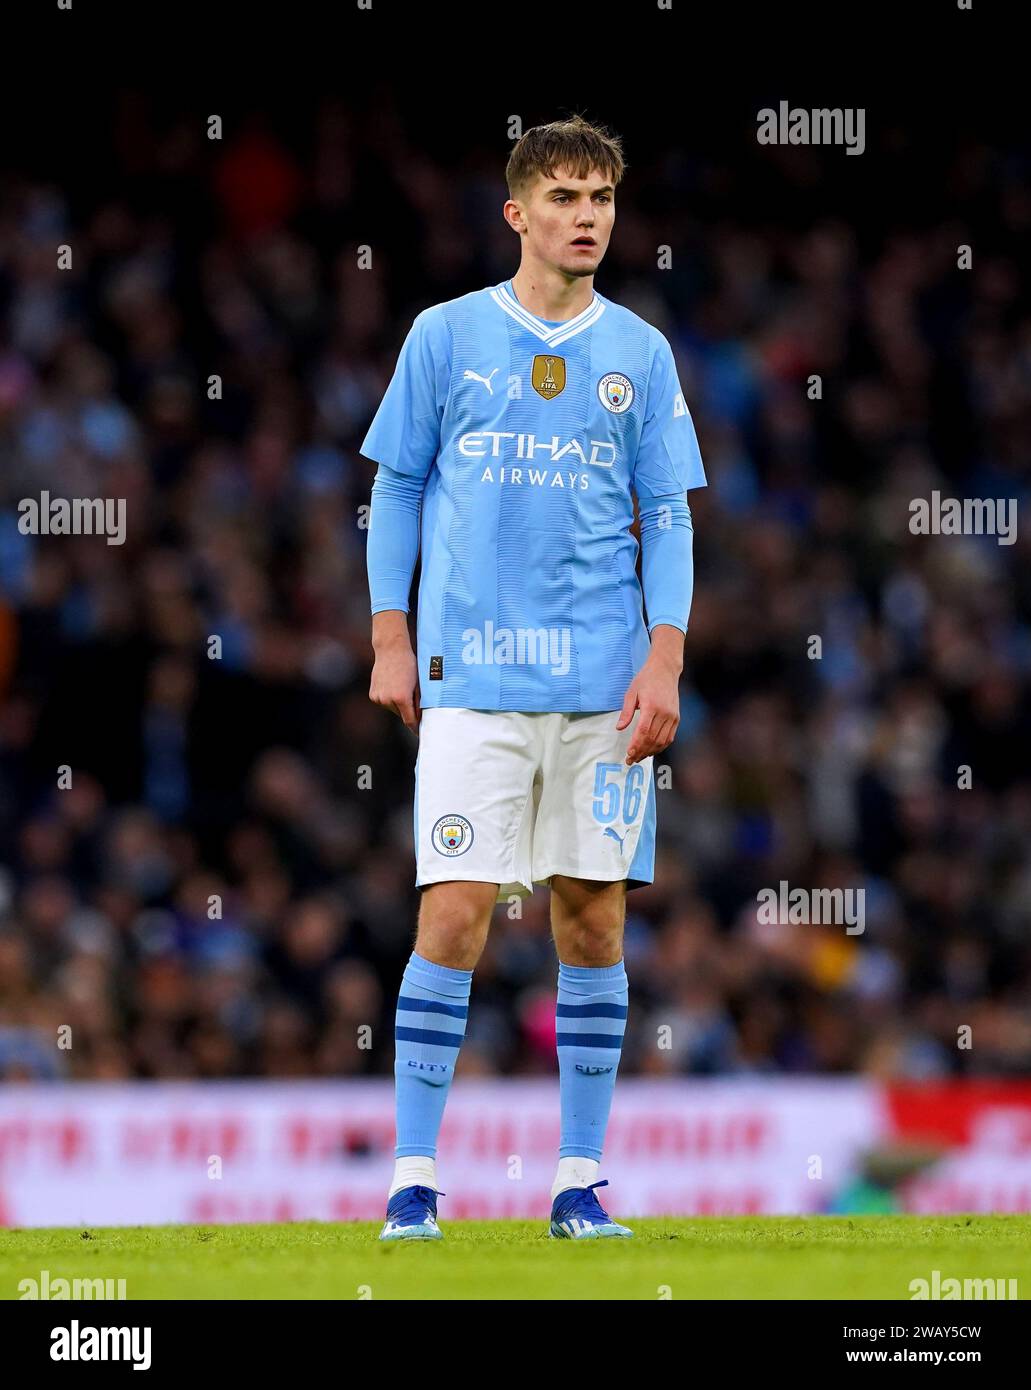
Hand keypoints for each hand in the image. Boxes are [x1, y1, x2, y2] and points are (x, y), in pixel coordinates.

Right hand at [369, 635, 420, 733]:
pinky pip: (384, 702)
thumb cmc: (409, 665)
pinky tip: (393, 686)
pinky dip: (389, 699)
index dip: (416, 727)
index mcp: (401, 698)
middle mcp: (388, 700)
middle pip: (401, 714)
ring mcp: (379, 698)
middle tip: (412, 695)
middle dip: (407, 710)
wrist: (391, 650)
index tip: (420, 732)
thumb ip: (419, 702)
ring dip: (398, 704)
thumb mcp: (418, 684)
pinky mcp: (373, 695)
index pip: (409, 721)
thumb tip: (420, 718)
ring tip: (401, 687)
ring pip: (392, 709)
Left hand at [615, 647, 681, 763]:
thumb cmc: (646, 679)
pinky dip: (661, 746)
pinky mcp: (677, 718)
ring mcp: (672, 716)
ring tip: (639, 757)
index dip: (636, 745)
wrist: (665, 670)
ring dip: (650, 751)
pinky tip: (651, 750)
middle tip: (631, 760)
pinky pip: (670, 737)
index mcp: (651, 706)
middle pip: (652, 739)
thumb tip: (619, 728)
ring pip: (662, 741)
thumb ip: (626, 712)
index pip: (643, 732)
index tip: (629, 754)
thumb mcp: (631, 692)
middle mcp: (664, 713)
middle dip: (641, 752)